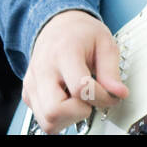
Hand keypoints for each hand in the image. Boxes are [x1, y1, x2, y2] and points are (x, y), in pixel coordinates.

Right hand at [22, 9, 127, 133]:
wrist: (57, 25)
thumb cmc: (81, 33)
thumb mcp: (104, 43)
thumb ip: (111, 71)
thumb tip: (119, 93)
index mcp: (64, 52)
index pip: (80, 88)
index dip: (101, 97)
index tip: (111, 94)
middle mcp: (44, 69)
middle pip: (54, 110)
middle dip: (79, 113)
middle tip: (89, 102)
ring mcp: (33, 83)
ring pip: (46, 121)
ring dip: (69, 119)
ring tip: (80, 102)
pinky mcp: (28, 93)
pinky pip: (41, 119)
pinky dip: (59, 118)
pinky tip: (69, 102)